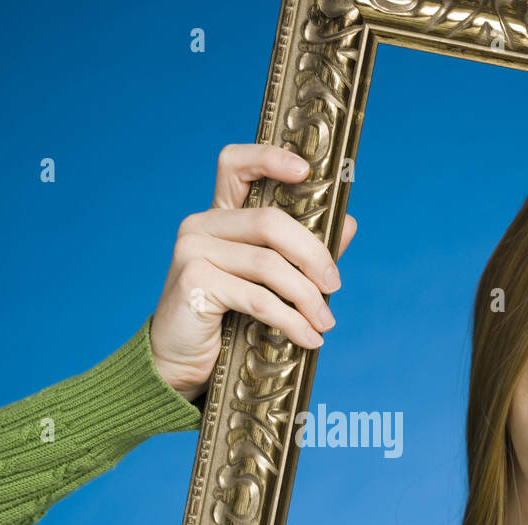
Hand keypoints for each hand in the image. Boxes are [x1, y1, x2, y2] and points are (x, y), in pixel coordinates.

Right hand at [148, 143, 357, 403]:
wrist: (179, 362)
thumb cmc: (224, 319)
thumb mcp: (267, 281)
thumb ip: (302, 251)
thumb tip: (348, 224)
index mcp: (220, 216)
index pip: (236, 164)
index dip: (270, 158)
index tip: (307, 170)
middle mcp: (201, 225)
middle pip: (270, 221)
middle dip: (313, 255)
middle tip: (333, 285)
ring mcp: (193, 251)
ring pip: (268, 264)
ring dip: (306, 297)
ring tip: (324, 322)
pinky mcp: (194, 282)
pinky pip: (256, 297)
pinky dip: (290, 321)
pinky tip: (307, 338)